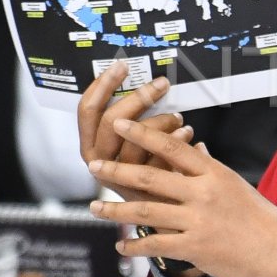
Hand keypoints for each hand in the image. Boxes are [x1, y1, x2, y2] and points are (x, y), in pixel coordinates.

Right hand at [77, 61, 191, 201]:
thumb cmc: (150, 167)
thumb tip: (151, 84)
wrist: (166, 210)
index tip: (122, 66)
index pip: (88, 111)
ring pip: (137, 140)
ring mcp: (120, 178)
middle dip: (139, 98)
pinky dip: (177, 141)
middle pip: (112, 121)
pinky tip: (189, 133)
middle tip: (161, 84)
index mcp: (91, 145)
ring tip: (179, 117)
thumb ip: (136, 117)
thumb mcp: (136, 141)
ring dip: (161, 122)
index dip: (102, 86)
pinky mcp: (142, 191)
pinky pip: (159, 159)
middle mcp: (99, 162)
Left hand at [89, 117, 276, 276]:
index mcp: (214, 172)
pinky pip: (156, 245)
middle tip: (93, 166)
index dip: (142, 135)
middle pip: (152, 176)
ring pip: (147, 211)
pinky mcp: (195, 247)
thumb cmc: (262, 219)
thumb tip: (193, 147)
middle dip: (118, 171)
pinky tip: (121, 247)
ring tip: (94, 207)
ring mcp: (198, 220)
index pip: (172, 147)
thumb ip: (209, 168)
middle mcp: (204, 192)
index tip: (119, 125)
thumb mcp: (236, 186)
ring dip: (116, 210)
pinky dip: (135, 246)